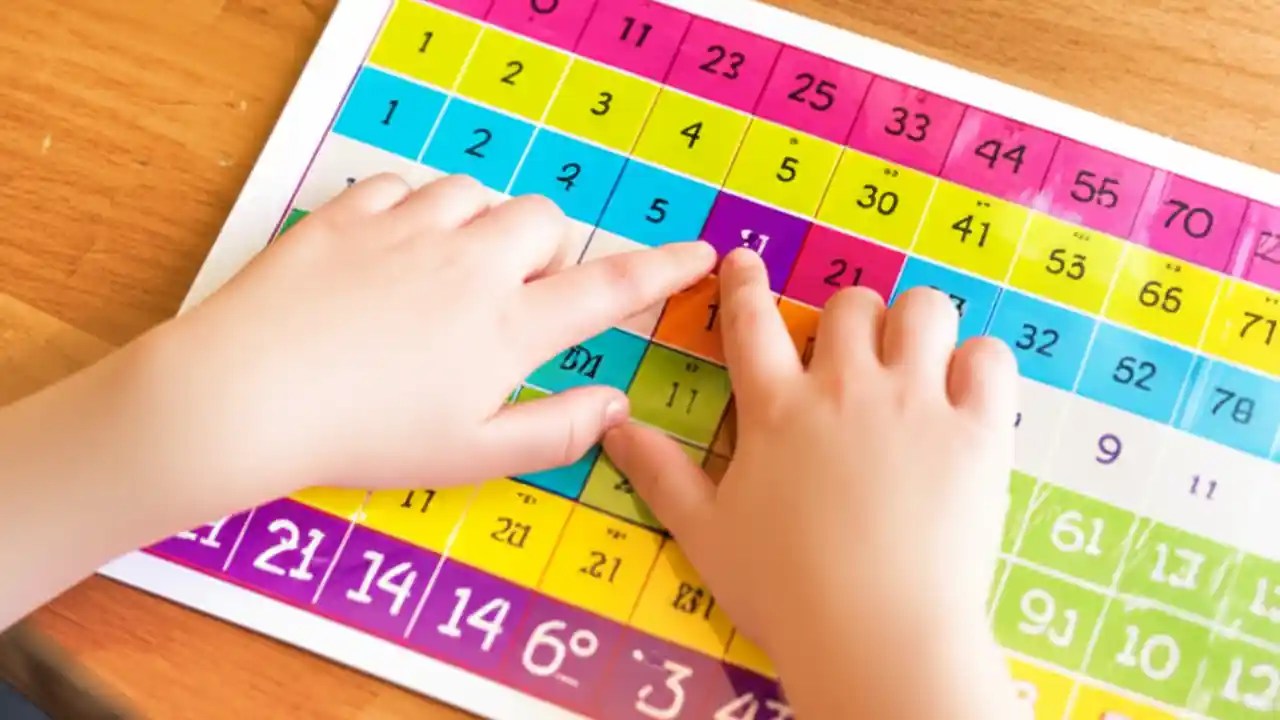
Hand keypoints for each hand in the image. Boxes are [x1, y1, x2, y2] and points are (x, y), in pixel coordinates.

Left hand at [147, 173, 714, 496]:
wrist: (247, 394)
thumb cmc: (364, 438)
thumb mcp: (471, 456)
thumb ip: (555, 430)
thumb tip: (615, 405)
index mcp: (509, 327)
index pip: (609, 288)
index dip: (662, 269)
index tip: (697, 251)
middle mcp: (471, 264)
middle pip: (544, 222)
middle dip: (548, 251)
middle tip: (516, 295)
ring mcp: (410, 230)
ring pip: (478, 193)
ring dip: (483, 223)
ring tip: (454, 267)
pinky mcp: (351, 214)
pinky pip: (406, 185)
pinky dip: (417, 208)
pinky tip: (398, 245)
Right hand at [603, 249, 1019, 717]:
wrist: (877, 638)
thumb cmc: (784, 591)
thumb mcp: (704, 532)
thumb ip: (659, 472)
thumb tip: (610, 426)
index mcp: (777, 410)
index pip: (752, 322)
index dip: (745, 282)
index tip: (745, 258)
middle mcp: (846, 389)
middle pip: (850, 304)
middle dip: (849, 318)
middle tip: (854, 354)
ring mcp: (917, 404)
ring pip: (924, 310)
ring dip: (916, 323)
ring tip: (914, 358)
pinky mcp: (978, 432)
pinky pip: (989, 359)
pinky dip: (978, 363)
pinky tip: (965, 390)